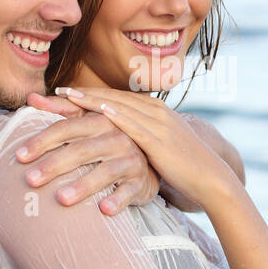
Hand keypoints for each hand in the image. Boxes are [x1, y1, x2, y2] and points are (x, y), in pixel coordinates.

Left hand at [14, 91, 159, 214]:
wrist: (147, 162)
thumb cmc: (108, 142)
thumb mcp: (87, 123)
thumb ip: (60, 110)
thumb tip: (30, 98)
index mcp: (100, 121)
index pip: (67, 128)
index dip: (42, 140)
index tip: (19, 156)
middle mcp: (117, 138)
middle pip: (82, 150)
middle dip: (54, 165)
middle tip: (30, 180)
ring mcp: (130, 160)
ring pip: (105, 172)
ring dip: (83, 185)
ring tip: (61, 199)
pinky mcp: (140, 182)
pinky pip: (128, 192)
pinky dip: (117, 200)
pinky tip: (103, 210)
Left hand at [52, 85, 236, 209]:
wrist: (211, 178)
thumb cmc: (183, 166)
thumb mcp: (160, 146)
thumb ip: (141, 137)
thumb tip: (120, 142)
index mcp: (154, 110)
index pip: (115, 97)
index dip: (89, 93)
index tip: (63, 91)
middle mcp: (155, 111)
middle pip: (112, 98)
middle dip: (83, 93)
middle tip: (56, 90)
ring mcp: (159, 124)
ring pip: (119, 107)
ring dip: (92, 101)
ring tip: (67, 96)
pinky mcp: (161, 141)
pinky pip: (135, 125)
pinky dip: (117, 115)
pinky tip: (99, 111)